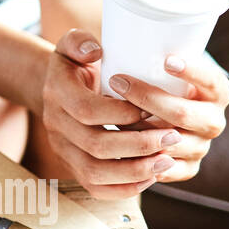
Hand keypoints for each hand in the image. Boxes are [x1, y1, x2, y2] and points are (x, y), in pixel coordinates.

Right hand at [39, 28, 183, 198]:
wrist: (57, 90)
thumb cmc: (76, 65)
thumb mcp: (73, 44)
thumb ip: (80, 40)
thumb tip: (96, 51)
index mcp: (57, 93)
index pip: (88, 110)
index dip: (122, 112)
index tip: (149, 108)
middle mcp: (55, 125)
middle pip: (96, 145)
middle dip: (139, 144)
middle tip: (172, 136)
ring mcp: (63, 149)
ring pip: (95, 173)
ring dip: (135, 170)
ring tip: (167, 160)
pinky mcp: (74, 167)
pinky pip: (96, 189)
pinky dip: (126, 187)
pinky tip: (151, 176)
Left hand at [105, 54, 228, 184]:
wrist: (148, 112)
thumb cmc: (146, 77)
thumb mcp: (144, 57)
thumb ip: (116, 46)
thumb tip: (93, 51)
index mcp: (217, 92)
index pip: (212, 81)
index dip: (193, 72)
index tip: (165, 61)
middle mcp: (213, 120)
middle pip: (184, 113)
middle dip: (149, 99)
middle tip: (118, 83)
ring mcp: (201, 147)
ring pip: (171, 142)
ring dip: (139, 129)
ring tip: (110, 113)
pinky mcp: (187, 169)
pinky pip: (167, 169)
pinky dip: (143, 159)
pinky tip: (120, 146)